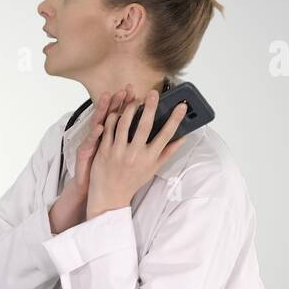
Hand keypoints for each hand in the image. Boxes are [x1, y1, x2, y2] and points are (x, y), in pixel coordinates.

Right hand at [48, 84, 132, 233]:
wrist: (90, 188)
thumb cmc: (106, 170)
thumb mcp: (119, 153)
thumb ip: (129, 139)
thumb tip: (145, 128)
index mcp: (111, 136)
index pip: (119, 115)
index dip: (125, 102)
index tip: (133, 90)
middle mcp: (100, 136)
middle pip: (108, 115)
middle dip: (116, 101)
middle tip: (123, 89)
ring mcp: (91, 143)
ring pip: (97, 123)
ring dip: (103, 111)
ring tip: (109, 98)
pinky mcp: (84, 153)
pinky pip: (90, 142)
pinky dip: (94, 134)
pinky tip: (100, 127)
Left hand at [85, 88, 187, 219]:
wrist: (110, 196)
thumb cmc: (133, 180)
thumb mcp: (153, 168)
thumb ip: (168, 152)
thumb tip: (183, 138)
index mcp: (150, 158)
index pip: (166, 135)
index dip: (175, 119)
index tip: (182, 106)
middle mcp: (135, 155)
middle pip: (145, 126)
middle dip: (151, 107)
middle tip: (154, 93)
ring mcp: (118, 152)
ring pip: (124, 123)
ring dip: (130, 108)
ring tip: (134, 99)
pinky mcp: (104, 150)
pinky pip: (109, 128)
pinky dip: (113, 117)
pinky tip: (118, 110)